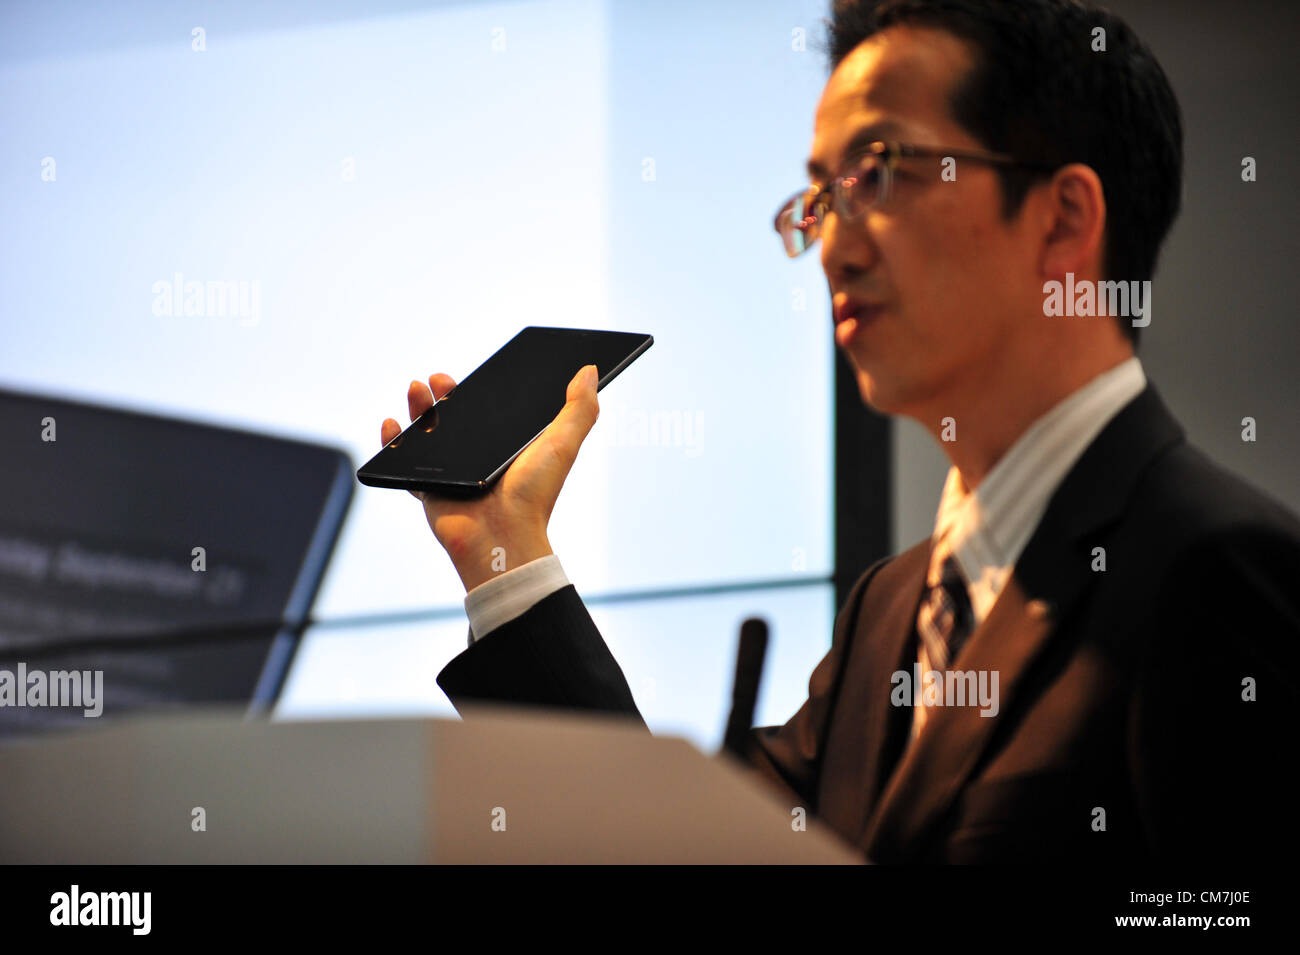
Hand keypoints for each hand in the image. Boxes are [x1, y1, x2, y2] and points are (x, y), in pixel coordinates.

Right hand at [379, 365, 599, 592]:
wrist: (502, 537)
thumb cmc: (534, 496)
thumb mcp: (563, 445)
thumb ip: (580, 409)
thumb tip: (591, 370)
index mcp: (508, 446)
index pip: (493, 410)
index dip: (482, 388)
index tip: (478, 371)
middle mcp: (480, 458)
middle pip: (456, 417)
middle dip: (445, 393)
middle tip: (441, 378)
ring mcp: (453, 473)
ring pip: (427, 434)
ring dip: (417, 408)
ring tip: (416, 389)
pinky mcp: (429, 488)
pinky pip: (403, 463)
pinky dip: (393, 441)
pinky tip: (392, 422)